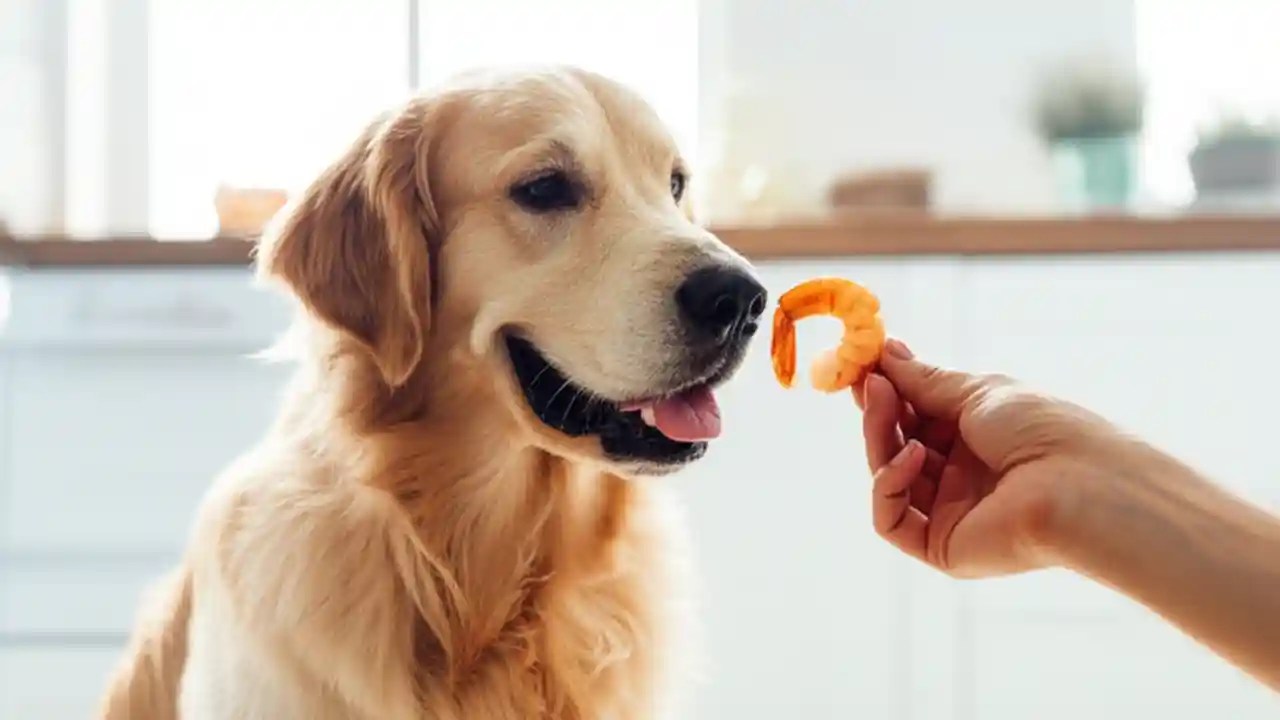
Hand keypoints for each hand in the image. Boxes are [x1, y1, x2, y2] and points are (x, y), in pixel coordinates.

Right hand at [857, 340, 1133, 576]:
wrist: (1082, 485)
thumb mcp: (977, 392)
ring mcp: (951, 513)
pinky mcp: (943, 547)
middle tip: (869, 381)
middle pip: (897, 446)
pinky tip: (911, 455)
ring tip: (884, 402)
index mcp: (977, 440)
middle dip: (880, 412)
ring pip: (888, 478)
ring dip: (878, 438)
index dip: (889, 394)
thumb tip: (887, 352)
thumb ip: (925, 380)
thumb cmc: (1043, 429)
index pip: (916, 418)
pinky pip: (892, 520)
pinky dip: (889, 484)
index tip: (866, 366)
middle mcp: (962, 477)